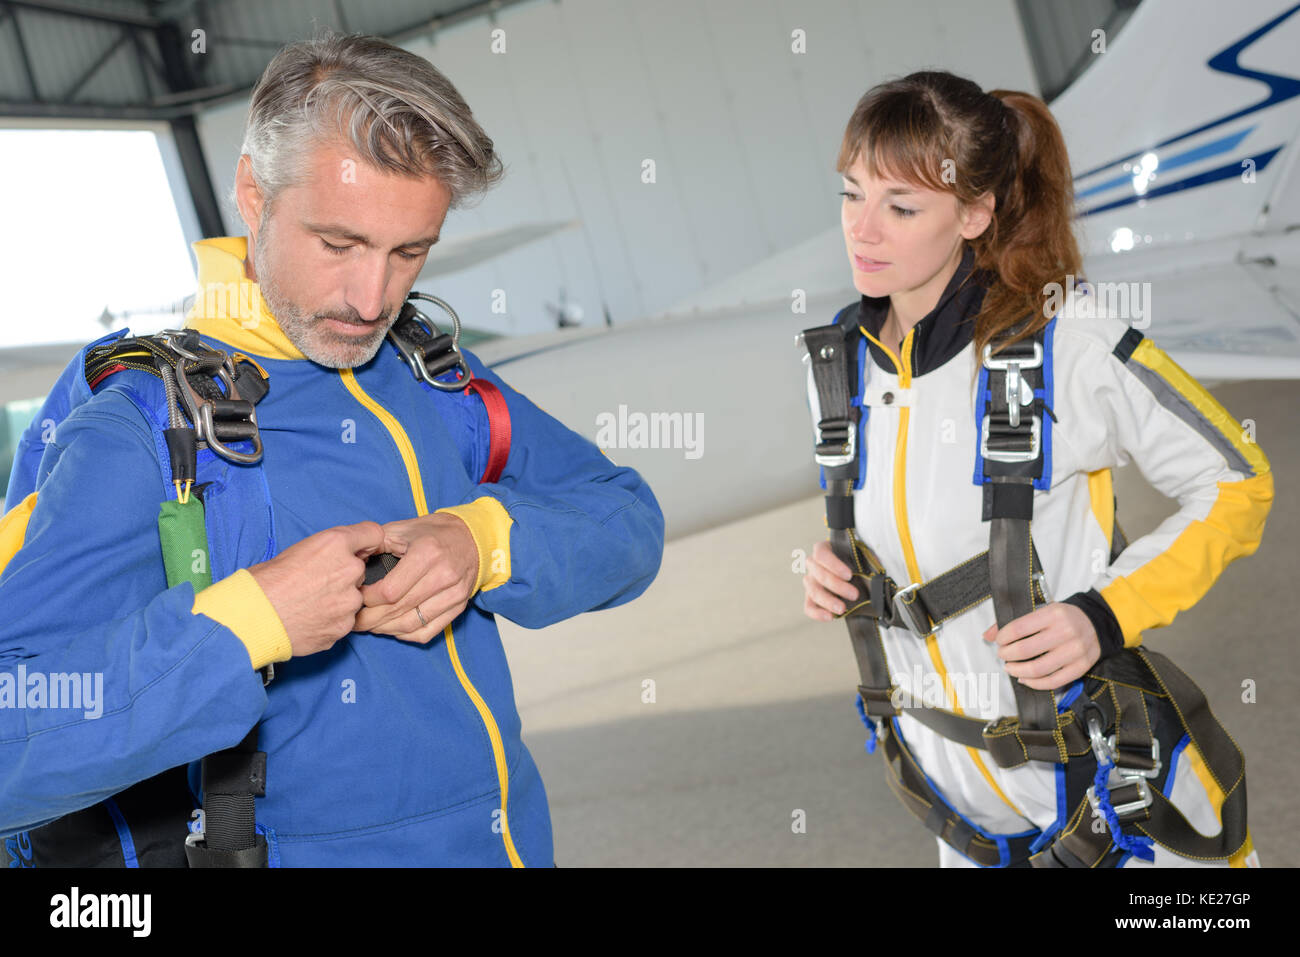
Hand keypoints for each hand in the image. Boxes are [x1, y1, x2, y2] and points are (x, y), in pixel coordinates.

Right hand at [246, 521, 385, 656]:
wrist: (251, 617)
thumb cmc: (265, 582)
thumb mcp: (298, 549)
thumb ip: (329, 550)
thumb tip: (343, 555)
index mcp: (336, 544)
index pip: (372, 534)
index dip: (364, 543)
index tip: (360, 550)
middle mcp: (350, 569)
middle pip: (360, 569)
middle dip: (344, 575)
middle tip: (317, 583)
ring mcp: (350, 601)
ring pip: (353, 597)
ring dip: (339, 600)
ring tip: (309, 604)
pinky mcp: (344, 626)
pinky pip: (343, 620)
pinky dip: (331, 620)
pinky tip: (309, 618)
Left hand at [354, 513, 479, 642]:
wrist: (473, 538)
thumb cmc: (434, 532)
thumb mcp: (403, 528)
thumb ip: (376, 543)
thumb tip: (350, 562)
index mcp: (426, 553)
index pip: (390, 591)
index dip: (368, 599)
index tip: (358, 595)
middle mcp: (442, 576)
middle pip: (398, 610)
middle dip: (371, 618)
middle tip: (355, 620)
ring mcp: (453, 594)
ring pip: (411, 624)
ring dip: (385, 629)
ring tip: (370, 626)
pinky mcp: (459, 607)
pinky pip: (428, 631)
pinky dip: (406, 635)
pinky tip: (393, 628)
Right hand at [803, 540, 859, 621]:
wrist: (853, 571)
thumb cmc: (856, 562)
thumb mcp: (861, 556)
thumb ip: (864, 562)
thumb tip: (876, 576)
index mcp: (823, 549)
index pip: (821, 554)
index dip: (834, 565)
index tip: (849, 575)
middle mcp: (813, 565)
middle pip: (819, 574)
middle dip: (837, 586)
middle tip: (854, 594)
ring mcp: (811, 582)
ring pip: (814, 591)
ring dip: (828, 601)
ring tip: (842, 609)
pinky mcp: (811, 598)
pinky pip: (809, 607)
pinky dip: (817, 613)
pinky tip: (829, 617)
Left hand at [983, 602, 1099, 689]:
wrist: (1096, 623)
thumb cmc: (1064, 618)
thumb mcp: (1042, 610)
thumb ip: (1015, 622)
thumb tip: (988, 635)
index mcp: (1054, 614)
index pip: (1019, 628)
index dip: (1003, 637)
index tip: (999, 641)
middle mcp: (1066, 632)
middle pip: (1025, 650)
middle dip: (1007, 655)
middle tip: (1003, 655)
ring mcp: (1075, 651)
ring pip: (1038, 669)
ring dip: (1017, 671)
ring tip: (1010, 668)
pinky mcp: (1081, 667)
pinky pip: (1053, 681)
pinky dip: (1034, 683)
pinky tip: (1025, 679)